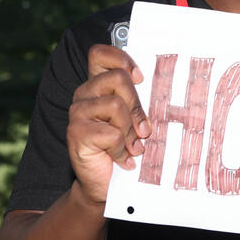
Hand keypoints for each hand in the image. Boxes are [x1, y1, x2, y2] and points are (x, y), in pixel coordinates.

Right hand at [67, 44, 150, 205]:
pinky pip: (111, 133)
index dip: (121, 59)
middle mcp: (84, 94)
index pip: (100, 54)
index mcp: (98, 85)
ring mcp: (77, 113)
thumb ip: (139, 101)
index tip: (140, 77)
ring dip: (130, 131)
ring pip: (116, 105)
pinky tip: (122, 158)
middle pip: (117, 78)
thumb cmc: (125, 149)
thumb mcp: (136, 120)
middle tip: (143, 130)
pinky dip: (121, 149)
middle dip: (137, 105)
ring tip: (132, 146)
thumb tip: (164, 86)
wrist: (104, 185)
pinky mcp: (76, 133)